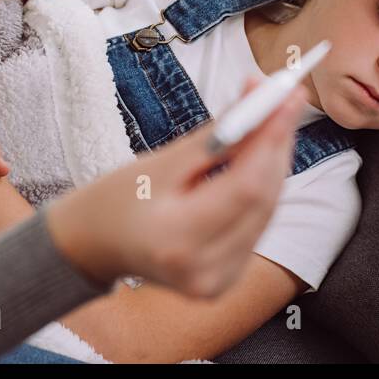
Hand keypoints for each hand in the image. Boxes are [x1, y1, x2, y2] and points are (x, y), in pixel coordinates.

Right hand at [44, 77, 303, 297]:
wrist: (90, 246)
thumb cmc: (116, 198)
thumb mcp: (160, 162)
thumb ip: (216, 136)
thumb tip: (260, 99)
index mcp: (177, 240)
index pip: (246, 186)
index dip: (272, 138)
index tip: (287, 96)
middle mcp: (203, 270)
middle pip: (263, 199)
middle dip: (277, 144)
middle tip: (285, 99)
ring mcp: (217, 282)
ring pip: (266, 211)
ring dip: (273, 164)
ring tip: (271, 120)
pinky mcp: (225, 280)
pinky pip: (256, 225)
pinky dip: (261, 190)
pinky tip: (258, 160)